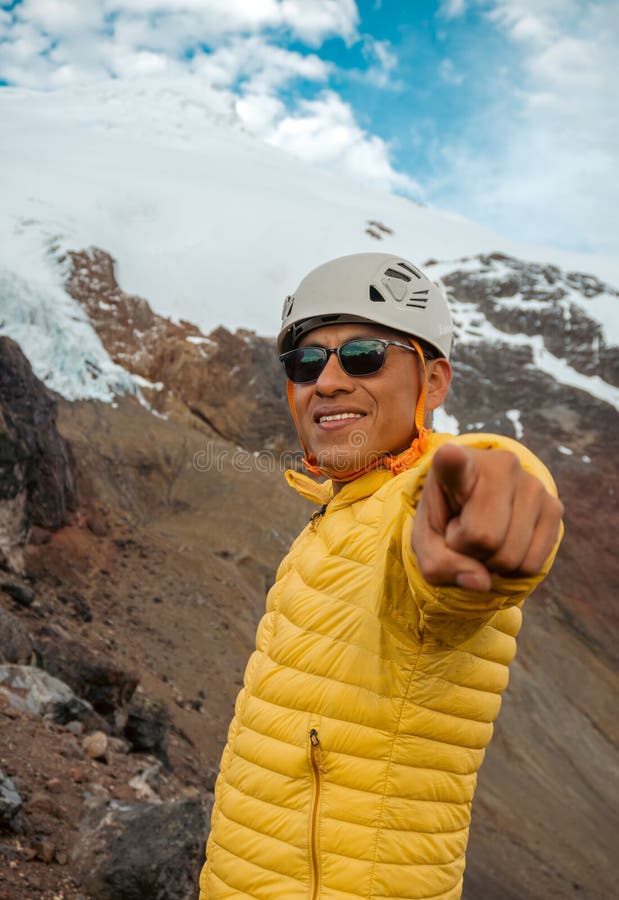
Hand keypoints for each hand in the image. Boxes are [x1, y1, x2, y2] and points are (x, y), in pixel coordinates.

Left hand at [412, 444, 563, 591]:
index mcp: (452, 465)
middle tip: (463, 533)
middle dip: (469, 551)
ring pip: (511, 555)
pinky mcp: (554, 506)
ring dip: (492, 561)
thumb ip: (440, 566)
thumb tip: (483, 582)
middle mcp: (499, 465)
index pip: (453, 463)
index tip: (449, 455)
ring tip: (483, 536)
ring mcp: (532, 483)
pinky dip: (514, 568)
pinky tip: (504, 543)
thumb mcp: (426, 545)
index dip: (451, 461)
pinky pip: (533, 563)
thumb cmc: (444, 522)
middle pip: (484, 537)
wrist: (474, 512)